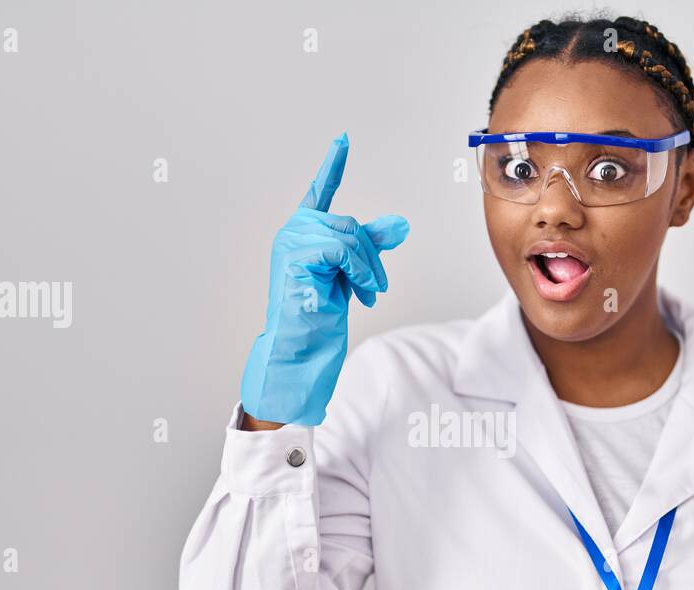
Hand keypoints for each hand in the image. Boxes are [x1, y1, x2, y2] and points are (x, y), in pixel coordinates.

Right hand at [238, 132, 409, 425]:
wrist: (304, 345)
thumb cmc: (323, 313)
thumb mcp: (354, 274)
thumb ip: (372, 246)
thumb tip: (402, 224)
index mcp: (305, 232)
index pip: (321, 190)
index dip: (333, 165)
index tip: (343, 139)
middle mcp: (294, 231)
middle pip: (350, 223)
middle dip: (371, 256)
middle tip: (377, 288)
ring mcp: (291, 241)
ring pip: (349, 236)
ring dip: (368, 268)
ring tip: (370, 293)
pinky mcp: (295, 255)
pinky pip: (342, 250)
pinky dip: (359, 272)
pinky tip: (361, 293)